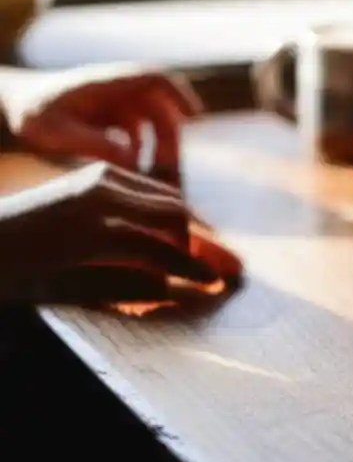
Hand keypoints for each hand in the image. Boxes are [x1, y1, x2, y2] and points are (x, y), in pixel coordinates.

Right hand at [0, 162, 240, 303]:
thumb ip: (120, 240)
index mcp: (100, 177)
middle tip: (221, 273)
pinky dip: (182, 268)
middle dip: (201, 244)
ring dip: (196, 260)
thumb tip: (170, 272)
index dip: (189, 232)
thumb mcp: (76, 234)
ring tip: (216, 281)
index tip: (210, 258)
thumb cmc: (22, 251)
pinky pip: (153, 252)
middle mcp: (102, 184)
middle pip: (174, 212)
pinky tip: (199, 284)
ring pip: (170, 229)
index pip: (163, 200)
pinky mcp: (92, 234)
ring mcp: (98, 207)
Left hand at [5, 65, 201, 186]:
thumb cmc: (31, 114)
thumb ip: (92, 143)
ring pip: (154, 124)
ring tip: (156, 177)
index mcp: (107, 84)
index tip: (196, 119)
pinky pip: (140, 136)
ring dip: (160, 149)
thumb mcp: (55, 132)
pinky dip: (143, 154)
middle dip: (171, 139)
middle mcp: (118, 91)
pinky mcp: (113, 121)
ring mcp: (117, 105)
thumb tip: (132, 159)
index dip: (180, 95)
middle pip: (161, 109)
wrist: (13, 106)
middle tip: (171, 171)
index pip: (155, 79)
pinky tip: (135, 173)